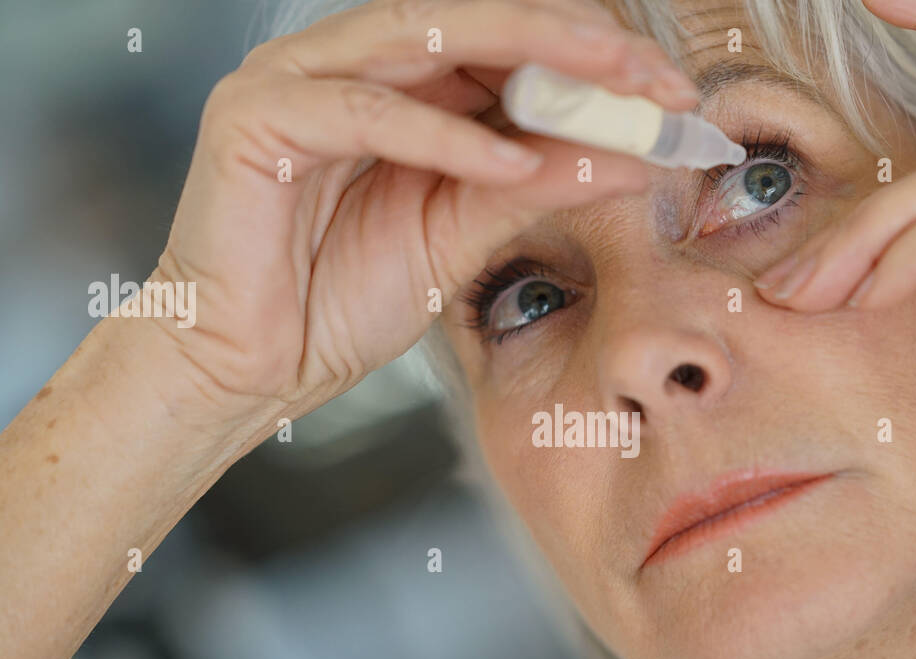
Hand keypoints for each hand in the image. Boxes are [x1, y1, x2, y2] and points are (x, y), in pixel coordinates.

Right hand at [145, 0, 699, 427]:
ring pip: (424, 37)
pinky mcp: (256, 115)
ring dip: (525, 59)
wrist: (248, 367)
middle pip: (475, 21)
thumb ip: (536, 188)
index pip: (506, 45)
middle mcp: (349, 64)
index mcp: (399, 86)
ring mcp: (296, 78)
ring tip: (605, 88)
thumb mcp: (464, 236)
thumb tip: (632, 159)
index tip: (667, 97)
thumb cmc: (341, 301)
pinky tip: (508, 161)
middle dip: (573, 43)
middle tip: (650, 74)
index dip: (589, 61)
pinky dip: (442, 135)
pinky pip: (366, 112)